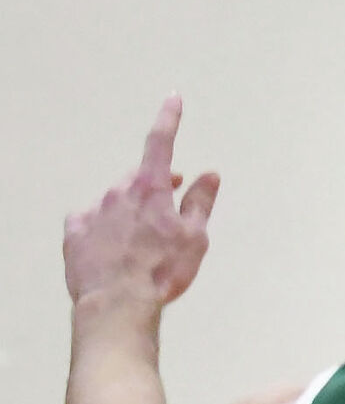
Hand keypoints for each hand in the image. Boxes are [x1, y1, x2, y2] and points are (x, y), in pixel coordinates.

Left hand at [64, 96, 220, 309]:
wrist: (117, 304)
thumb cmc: (161, 272)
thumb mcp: (195, 238)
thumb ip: (200, 202)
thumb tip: (209, 175)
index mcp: (151, 190)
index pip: (161, 143)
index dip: (169, 119)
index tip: (173, 99)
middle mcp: (118, 193)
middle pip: (139, 179)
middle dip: (155, 188)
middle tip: (169, 215)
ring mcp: (93, 211)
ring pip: (115, 201)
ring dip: (130, 212)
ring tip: (142, 246)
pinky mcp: (74, 233)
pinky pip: (89, 221)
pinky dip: (103, 227)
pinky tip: (111, 249)